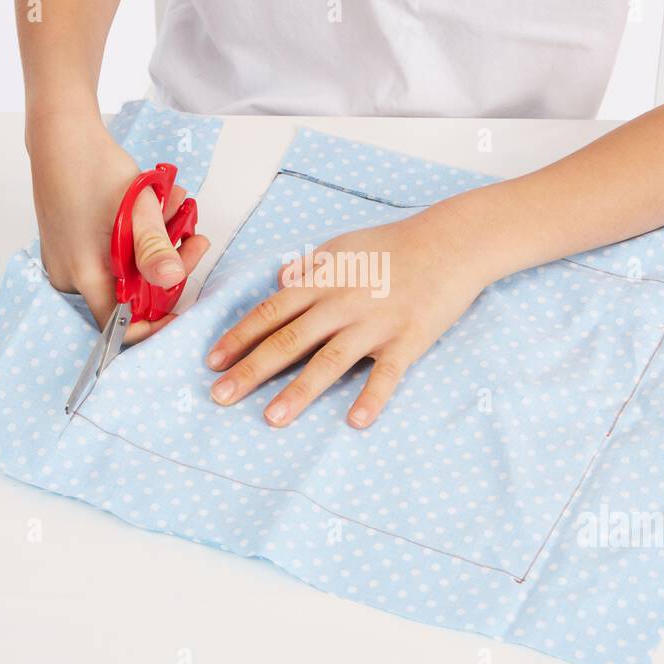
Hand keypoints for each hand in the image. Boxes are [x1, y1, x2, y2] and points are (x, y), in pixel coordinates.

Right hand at [27, 112, 208, 335]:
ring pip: (123, 270)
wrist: (61, 136)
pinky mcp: (70, 246)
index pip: (118, 326)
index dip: (152, 322)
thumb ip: (153, 247)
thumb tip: (171, 279)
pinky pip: (109, 256)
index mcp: (83, 273)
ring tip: (175, 210)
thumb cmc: (94, 167)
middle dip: (166, 265)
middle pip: (129, 294)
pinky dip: (135, 239)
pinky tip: (153, 211)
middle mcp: (70, 275)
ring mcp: (68, 261)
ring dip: (155, 246)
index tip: (179, 298)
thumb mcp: (134, 208)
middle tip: (192, 237)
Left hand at [204, 205, 486, 427]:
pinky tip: (356, 421)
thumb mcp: (343, 245)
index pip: (270, 312)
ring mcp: (374, 324)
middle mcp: (341, 304)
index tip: (212, 362)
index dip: (239, 338)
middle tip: (220, 397)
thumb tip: (279, 281)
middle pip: (288, 341)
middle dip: (251, 370)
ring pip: (329, 361)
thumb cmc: (394, 246)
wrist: (451, 243)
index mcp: (322, 281)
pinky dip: (372, 398)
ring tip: (272, 418)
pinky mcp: (407, 340)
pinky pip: (386, 374)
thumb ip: (309, 266)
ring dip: (299, 391)